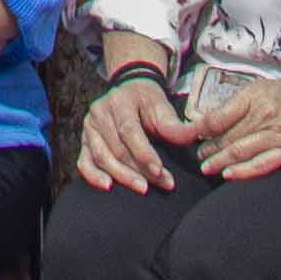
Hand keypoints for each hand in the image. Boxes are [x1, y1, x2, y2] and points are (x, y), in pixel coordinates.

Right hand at [72, 66, 184, 193]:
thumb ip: (175, 124)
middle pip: (117, 148)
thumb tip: (196, 135)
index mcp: (119, 101)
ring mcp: (89, 128)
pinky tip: (107, 187)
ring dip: (122, 176)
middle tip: (162, 184)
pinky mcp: (84, 142)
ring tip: (142, 188)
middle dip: (140, 169)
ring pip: (101, 157)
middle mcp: (99, 113)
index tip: (160, 171)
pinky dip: (93, 176)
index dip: (144, 153)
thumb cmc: (147, 102)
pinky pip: (83, 162)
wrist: (129, 91)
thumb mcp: (162, 106)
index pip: (129, 131)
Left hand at [184, 67, 280, 181]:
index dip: (201, 129)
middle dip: (209, 147)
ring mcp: (280, 133)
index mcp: (257, 95)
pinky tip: (229, 175)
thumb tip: (211, 119)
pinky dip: (244, 171)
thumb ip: (241, 104)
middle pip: (227, 136)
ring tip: (206, 167)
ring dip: (219, 161)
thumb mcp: (267, 89)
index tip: (192, 136)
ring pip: (241, 150)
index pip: (219, 115)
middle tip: (198, 155)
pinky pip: (263, 164)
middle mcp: (267, 113)